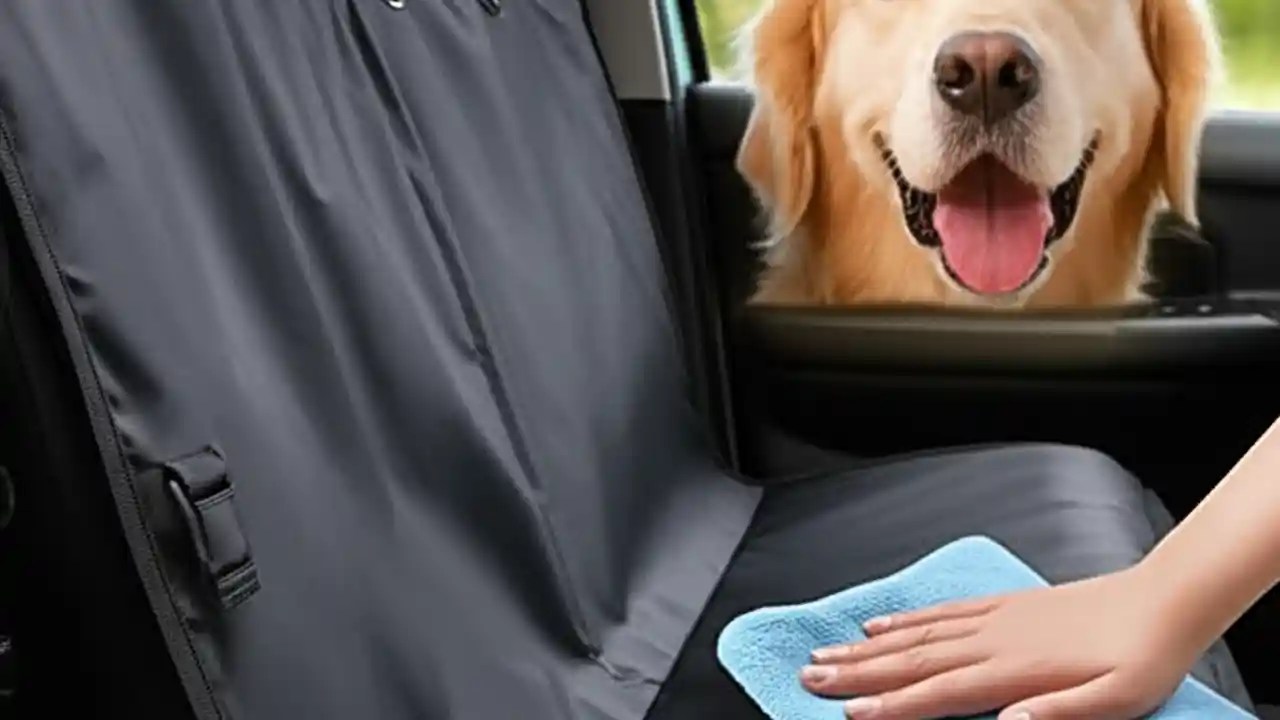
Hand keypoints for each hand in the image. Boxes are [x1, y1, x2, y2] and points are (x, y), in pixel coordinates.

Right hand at [797, 566, 1201, 719]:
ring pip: (916, 635)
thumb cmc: (1141, 660)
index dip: (890, 705)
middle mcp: (991, 641)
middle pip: (911, 660)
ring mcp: (992, 619)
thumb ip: (1055, 713)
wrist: (1161, 603)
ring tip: (828, 653)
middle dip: (857, 673)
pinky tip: (879, 625)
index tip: (848, 711)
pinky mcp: (1002, 605)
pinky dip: (905, 619)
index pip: (938, 692)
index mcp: (1013, 670)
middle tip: (810, 677)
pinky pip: (942, 612)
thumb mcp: (1113, 702)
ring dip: (867, 648)